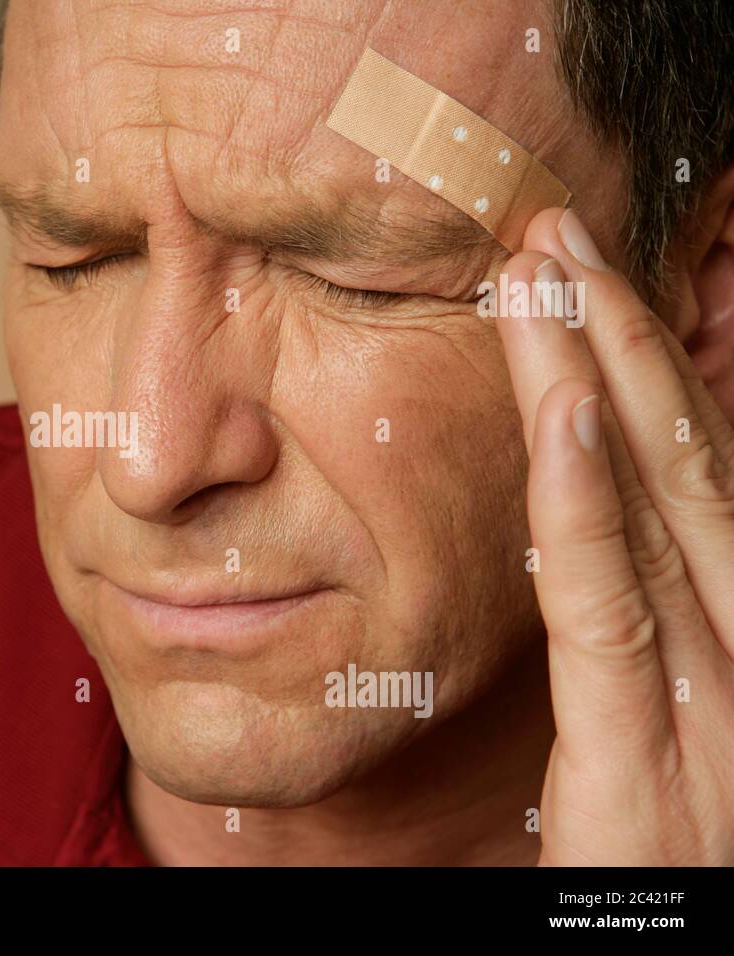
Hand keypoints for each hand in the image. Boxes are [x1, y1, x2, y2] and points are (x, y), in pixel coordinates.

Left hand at [495, 207, 733, 865]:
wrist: (680, 950)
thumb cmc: (672, 863)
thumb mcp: (662, 724)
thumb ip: (634, 628)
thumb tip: (596, 535)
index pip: (688, 475)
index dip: (642, 368)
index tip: (580, 285)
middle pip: (678, 454)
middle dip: (620, 332)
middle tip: (557, 232)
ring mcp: (715, 690)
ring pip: (652, 497)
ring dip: (597, 371)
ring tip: (546, 272)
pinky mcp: (644, 747)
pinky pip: (607, 600)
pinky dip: (583, 497)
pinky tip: (561, 410)